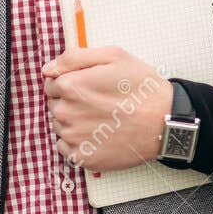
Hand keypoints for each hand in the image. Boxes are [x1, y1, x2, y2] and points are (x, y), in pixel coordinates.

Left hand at [41, 46, 172, 171]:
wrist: (165, 122)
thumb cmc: (142, 87)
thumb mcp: (113, 56)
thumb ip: (74, 57)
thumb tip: (47, 69)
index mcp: (70, 86)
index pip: (52, 84)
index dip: (70, 83)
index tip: (90, 87)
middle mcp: (65, 112)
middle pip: (55, 105)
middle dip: (71, 103)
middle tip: (99, 104)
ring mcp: (72, 137)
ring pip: (60, 126)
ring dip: (74, 123)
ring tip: (101, 120)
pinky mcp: (81, 157)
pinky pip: (65, 148)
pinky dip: (78, 142)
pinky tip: (98, 135)